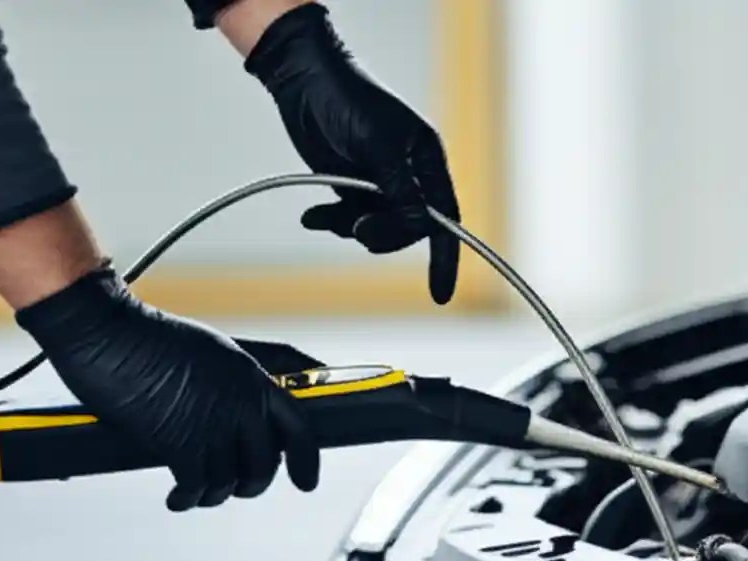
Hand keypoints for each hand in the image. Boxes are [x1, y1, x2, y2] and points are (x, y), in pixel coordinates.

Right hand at [15, 268, 319, 510]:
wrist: (107, 332)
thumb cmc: (150, 337)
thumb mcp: (214, 350)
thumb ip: (239, 379)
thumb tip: (251, 409)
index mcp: (252, 377)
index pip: (298, 426)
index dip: (307, 459)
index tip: (307, 482)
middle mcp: (240, 402)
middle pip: (265, 464)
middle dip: (251, 484)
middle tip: (235, 487)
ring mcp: (211, 423)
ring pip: (229, 481)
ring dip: (215, 494)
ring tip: (199, 492)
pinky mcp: (179, 441)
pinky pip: (196, 486)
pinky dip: (187, 499)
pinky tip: (178, 498)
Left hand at [244, 3, 460, 304]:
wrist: (302, 80)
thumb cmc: (348, 99)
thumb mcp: (379, 146)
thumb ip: (400, 190)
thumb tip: (418, 228)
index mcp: (427, 161)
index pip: (444, 217)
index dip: (445, 256)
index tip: (439, 292)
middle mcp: (408, 175)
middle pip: (408, 229)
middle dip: (382, 234)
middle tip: (356, 227)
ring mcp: (379, 183)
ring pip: (376, 229)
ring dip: (350, 228)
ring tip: (323, 216)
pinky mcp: (349, 187)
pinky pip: (348, 220)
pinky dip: (329, 222)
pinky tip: (311, 216)